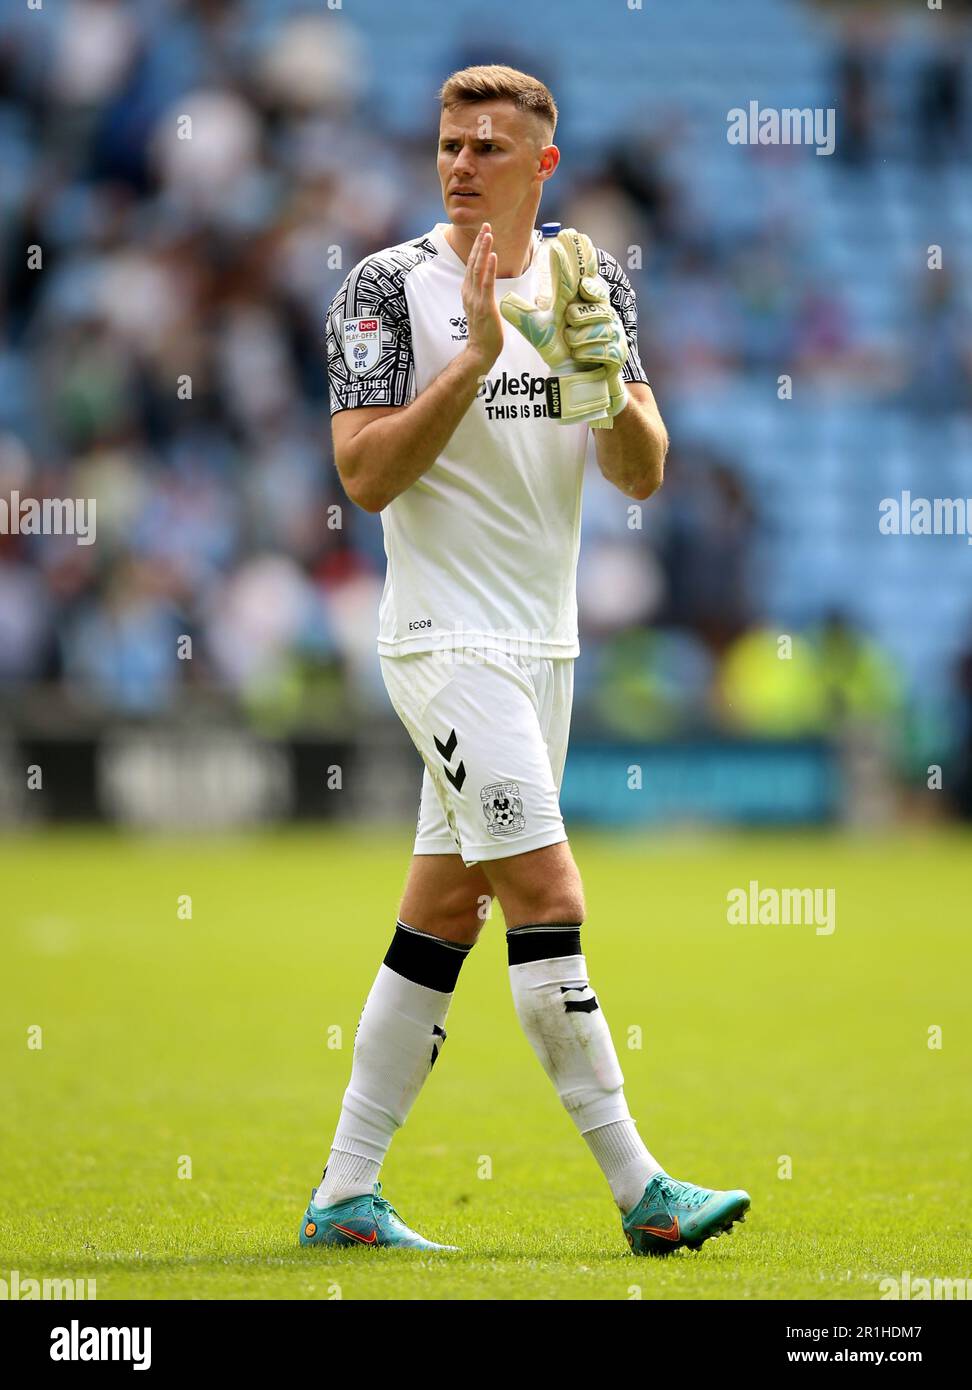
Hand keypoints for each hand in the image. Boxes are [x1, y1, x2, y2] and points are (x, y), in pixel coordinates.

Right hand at [462, 224, 503, 370]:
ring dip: (483, 250)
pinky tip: (492, 255)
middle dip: (480, 243)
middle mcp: (469, 293)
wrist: (480, 351)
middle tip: (486, 225)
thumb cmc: (484, 332)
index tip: (484, 233)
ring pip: (478, 269)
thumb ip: (482, 295)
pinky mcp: (484, 306)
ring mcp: (475, 299)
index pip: (472, 266)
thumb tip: (489, 285)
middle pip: (473, 263)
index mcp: (468, 292)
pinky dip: (489, 268)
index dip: (477, 249)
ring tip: (488, 234)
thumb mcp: (481, 308)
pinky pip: (486, 284)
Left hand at [498, 226, 613, 425]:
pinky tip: (582, 356)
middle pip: (589, 295)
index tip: (568, 234)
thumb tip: (504, 300)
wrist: (581, 377)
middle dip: (577, 312)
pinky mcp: (618, 347)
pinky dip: (586, 354)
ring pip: (589, 325)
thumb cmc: (562, 348)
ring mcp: (611, 326)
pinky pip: (598, 347)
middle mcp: (598, 308)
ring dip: (577, 339)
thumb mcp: (539, 330)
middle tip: (570, 320)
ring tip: (574, 344)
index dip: (575, 254)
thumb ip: (524, 315)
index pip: (579, 272)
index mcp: (580, 300)